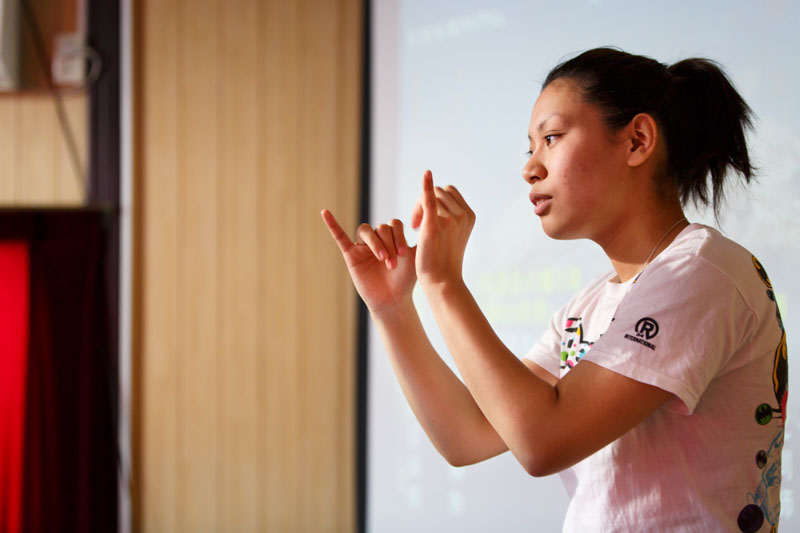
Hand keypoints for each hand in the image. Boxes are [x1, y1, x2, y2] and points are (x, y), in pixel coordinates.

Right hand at [321, 210, 416, 313]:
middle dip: (389, 243)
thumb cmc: (405, 280)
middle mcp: (377, 238)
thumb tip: (431, 218)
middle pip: (380, 227)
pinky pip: (339, 236)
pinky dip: (332, 224)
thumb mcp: (415, 257)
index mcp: (392, 237)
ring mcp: (363, 246)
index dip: (399, 236)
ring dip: (376, 243)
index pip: (394, 225)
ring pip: (366, 231)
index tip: (405, 253)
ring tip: (384, 260)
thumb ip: (420, 239)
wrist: (393, 301)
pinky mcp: (351, 255)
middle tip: (394, 262)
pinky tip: (325, 213)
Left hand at [411, 170, 474, 286]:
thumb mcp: (455, 233)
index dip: (436, 199)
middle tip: (417, 223)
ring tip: (416, 228)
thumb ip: (451, 214)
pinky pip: (429, 201)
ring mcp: (449, 220)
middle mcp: (462, 215)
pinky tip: (426, 174)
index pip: (449, 192)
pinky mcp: (434, 227)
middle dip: (426, 202)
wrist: (442, 280)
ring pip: (429, 198)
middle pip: (439, 192)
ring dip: (418, 208)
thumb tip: (437, 194)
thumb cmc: (445, 259)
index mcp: (469, 215)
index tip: (427, 218)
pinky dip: (426, 186)